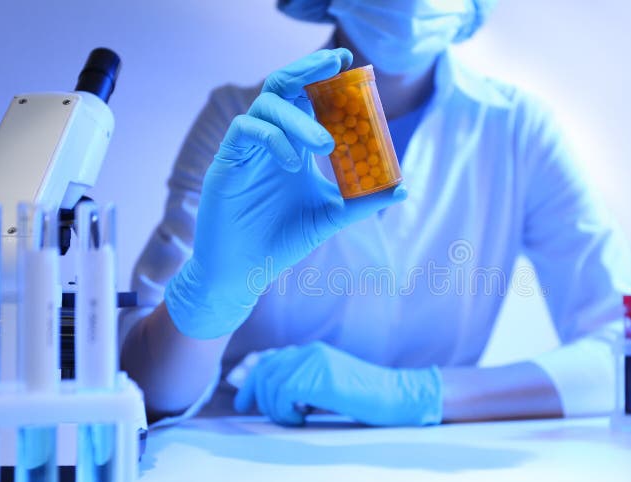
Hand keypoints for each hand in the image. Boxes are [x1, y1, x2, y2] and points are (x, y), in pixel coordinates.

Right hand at [165, 49, 406, 337]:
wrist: (246, 270)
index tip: (348, 62)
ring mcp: (248, 149)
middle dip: (307, 69)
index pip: (308, 98)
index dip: (324, 76)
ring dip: (299, 118)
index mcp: (294, 145)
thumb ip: (363, 201)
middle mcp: (271, 140)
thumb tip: (402, 189)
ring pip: (267, 105)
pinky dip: (273, 137)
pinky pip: (246, 129)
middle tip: (335, 65)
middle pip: (283, 86)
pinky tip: (291, 164)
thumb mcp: (331, 217)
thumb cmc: (284, 240)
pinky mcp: (227, 161)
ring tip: (325, 145)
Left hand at [233, 342, 442, 426]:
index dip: (251, 376)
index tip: (242, 396)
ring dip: (275, 407)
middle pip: (265, 370)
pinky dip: (286, 412)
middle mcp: (311, 353)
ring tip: (292, 418)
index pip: (270, 358)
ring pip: (272, 384)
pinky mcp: (321, 379)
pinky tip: (302, 418)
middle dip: (253, 394)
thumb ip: (301, 385)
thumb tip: (265, 393)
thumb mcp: (328, 387)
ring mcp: (316, 364)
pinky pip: (284, 394)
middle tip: (251, 411)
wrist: (395, 396)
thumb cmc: (365, 398)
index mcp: (313, 352)